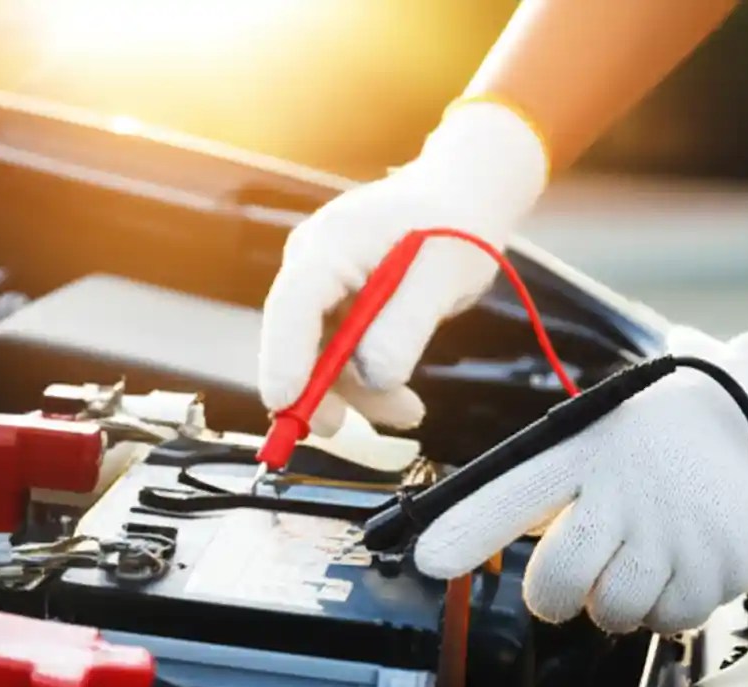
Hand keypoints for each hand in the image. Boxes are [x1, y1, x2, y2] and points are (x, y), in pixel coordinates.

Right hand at [257, 102, 547, 435]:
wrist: (464, 196)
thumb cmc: (457, 224)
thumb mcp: (443, 277)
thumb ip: (405, 327)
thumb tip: (372, 376)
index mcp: (332, 243)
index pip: (293, 305)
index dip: (283, 357)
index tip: (283, 405)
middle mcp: (313, 260)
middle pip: (296, 336)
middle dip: (319, 387)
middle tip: (341, 429)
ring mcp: (321, 281)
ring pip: (319, 352)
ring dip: (357, 390)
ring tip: (409, 412)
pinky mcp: (335, 299)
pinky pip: (338, 347)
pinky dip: (365, 376)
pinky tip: (398, 397)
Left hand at [414, 256, 747, 633]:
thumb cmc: (673, 425)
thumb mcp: (605, 428)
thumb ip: (555, 479)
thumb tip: (498, 527)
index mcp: (586, 448)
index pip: (512, 490)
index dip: (466, 529)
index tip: (427, 559)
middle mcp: (627, 490)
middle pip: (557, 579)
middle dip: (550, 595)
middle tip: (563, 584)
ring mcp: (675, 530)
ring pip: (611, 610)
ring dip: (614, 601)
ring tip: (638, 558)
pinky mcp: (719, 563)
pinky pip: (668, 618)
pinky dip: (666, 605)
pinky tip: (677, 563)